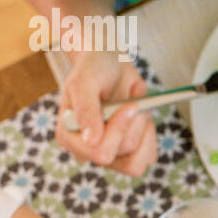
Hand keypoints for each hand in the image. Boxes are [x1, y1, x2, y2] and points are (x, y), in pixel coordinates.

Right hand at [57, 52, 156, 174]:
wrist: (111, 63)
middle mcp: (87, 148)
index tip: (130, 105)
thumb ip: (86, 110)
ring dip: (142, 122)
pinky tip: (141, 110)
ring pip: (137, 152)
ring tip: (136, 99)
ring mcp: (109, 151)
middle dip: (133, 124)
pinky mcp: (128, 149)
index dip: (118, 130)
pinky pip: (148, 154)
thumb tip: (91, 142)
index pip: (98, 152)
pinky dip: (149, 128)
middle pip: (121, 152)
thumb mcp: (85, 82)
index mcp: (69, 136)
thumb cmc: (94, 69)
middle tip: (134, 101)